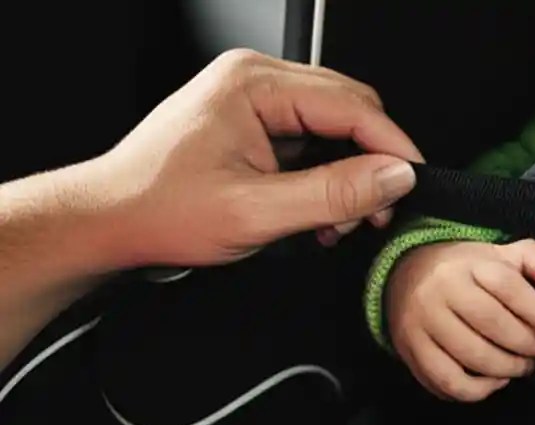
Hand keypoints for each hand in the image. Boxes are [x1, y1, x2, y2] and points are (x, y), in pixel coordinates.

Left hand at [89, 48, 424, 267]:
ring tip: (339, 222)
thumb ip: (333, 193)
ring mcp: (255, 99)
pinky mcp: (255, 123)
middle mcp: (256, 80)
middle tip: (377, 213)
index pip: (354, 106)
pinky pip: (314, 142)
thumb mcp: (257, 212)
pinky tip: (321, 214)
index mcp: (254, 85)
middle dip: (372, 165)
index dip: (393, 148)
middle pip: (352, 110)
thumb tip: (395, 177)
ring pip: (336, 129)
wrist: (108, 221)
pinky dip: (327, 179)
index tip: (414, 186)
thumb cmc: (160, 210)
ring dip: (349, 177)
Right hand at [387, 239, 534, 401]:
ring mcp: (423, 322)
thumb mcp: (496, 253)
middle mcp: (442, 290)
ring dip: (507, 369)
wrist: (403, 275)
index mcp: (469, 265)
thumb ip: (531, 258)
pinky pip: (448, 381)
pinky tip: (493, 381)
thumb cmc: (461, 270)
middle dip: (527, 345)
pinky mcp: (411, 350)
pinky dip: (477, 390)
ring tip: (521, 367)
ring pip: (473, 357)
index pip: (510, 289)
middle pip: (493, 324)